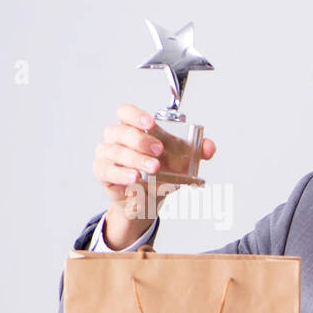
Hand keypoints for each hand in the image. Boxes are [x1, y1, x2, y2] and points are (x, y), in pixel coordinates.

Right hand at [92, 103, 215, 248]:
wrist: (147, 200)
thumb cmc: (159, 174)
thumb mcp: (180, 162)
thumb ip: (195, 152)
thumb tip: (209, 146)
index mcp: (132, 128)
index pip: (125, 112)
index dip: (135, 115)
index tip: (150, 123)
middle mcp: (116, 139)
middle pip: (120, 131)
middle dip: (141, 139)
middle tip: (159, 150)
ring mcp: (107, 155)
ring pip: (115, 151)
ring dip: (136, 159)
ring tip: (153, 167)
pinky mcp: (102, 173)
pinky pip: (107, 170)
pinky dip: (122, 174)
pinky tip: (135, 178)